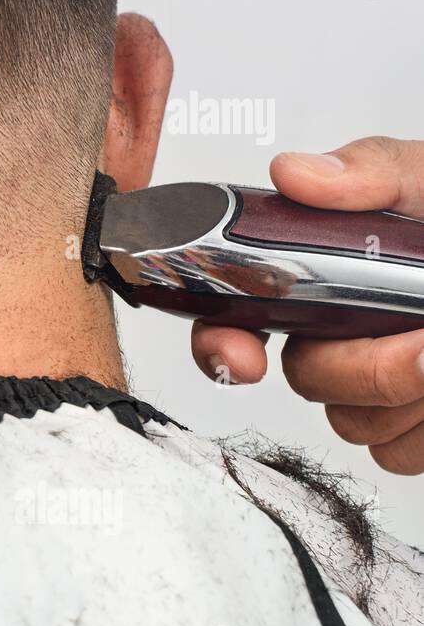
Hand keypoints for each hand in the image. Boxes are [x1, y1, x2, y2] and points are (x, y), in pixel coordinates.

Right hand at [190, 136, 423, 473]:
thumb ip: (374, 171)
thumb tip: (298, 175)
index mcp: (328, 272)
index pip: (232, 317)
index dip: (222, 344)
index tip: (247, 353)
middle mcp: (342, 331)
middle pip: (305, 380)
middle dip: (365, 366)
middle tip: (421, 339)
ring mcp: (379, 388)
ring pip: (353, 424)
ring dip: (410, 395)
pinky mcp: (415, 432)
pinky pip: (399, 454)